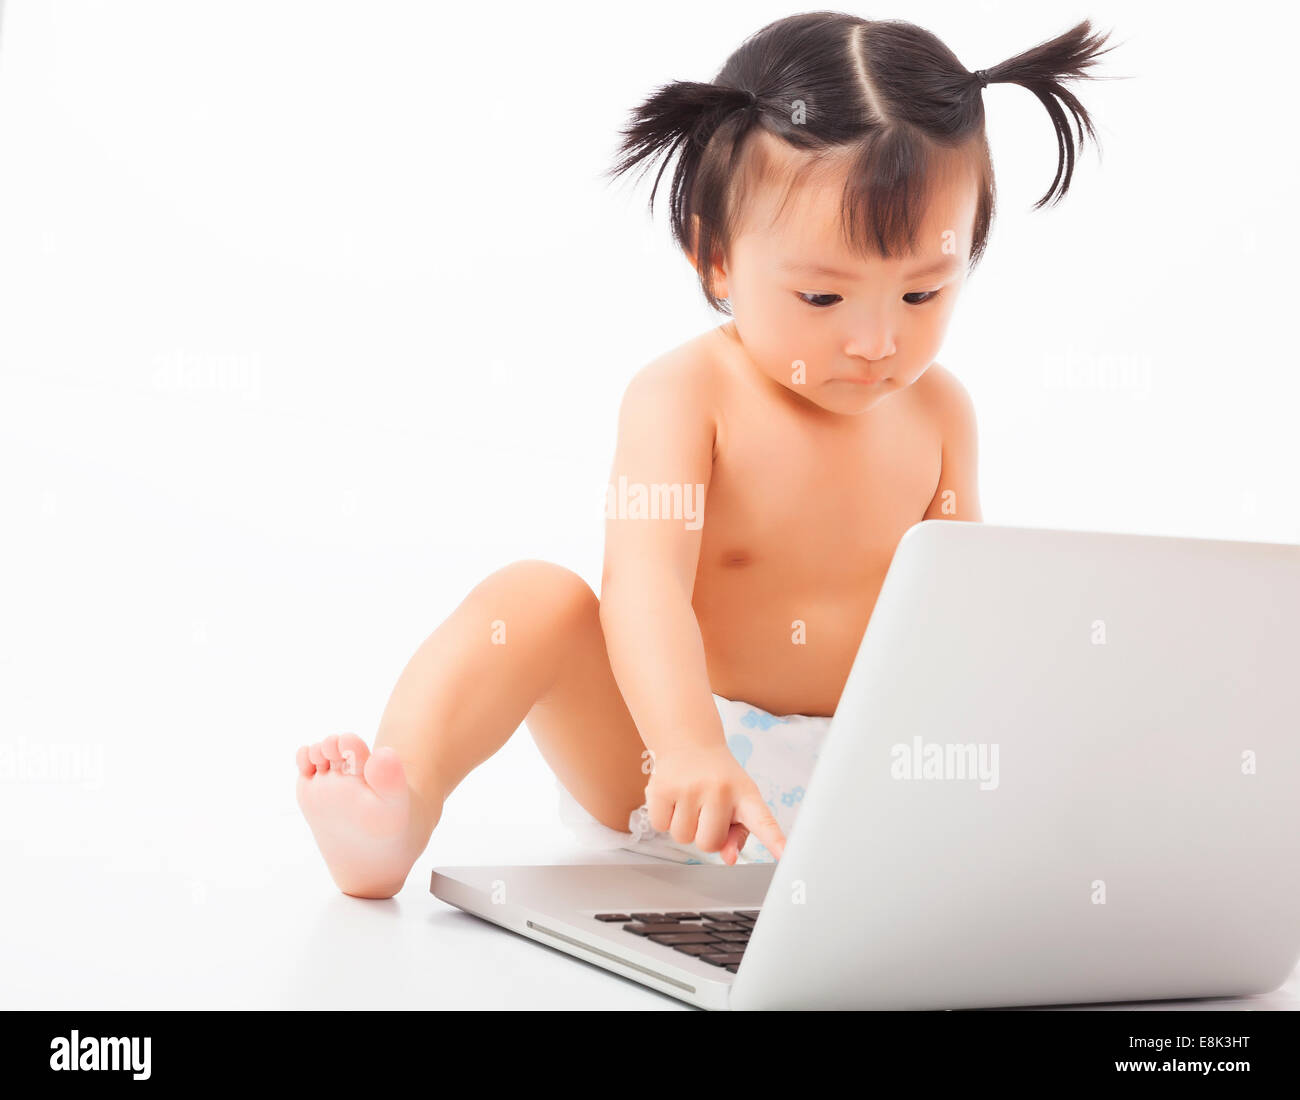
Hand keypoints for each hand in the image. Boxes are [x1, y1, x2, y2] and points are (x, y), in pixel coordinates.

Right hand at [644, 743, 785, 863]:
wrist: (688, 741)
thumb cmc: (717, 779)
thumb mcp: (737, 801)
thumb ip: (737, 835)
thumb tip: (729, 859)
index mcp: (746, 794)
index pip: (762, 821)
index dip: (774, 840)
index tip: (786, 855)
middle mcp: (719, 789)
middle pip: (709, 844)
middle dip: (705, 835)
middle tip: (706, 812)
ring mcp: (689, 788)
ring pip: (683, 838)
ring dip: (684, 826)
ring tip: (689, 801)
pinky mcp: (661, 788)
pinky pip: (661, 827)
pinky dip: (664, 819)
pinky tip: (673, 798)